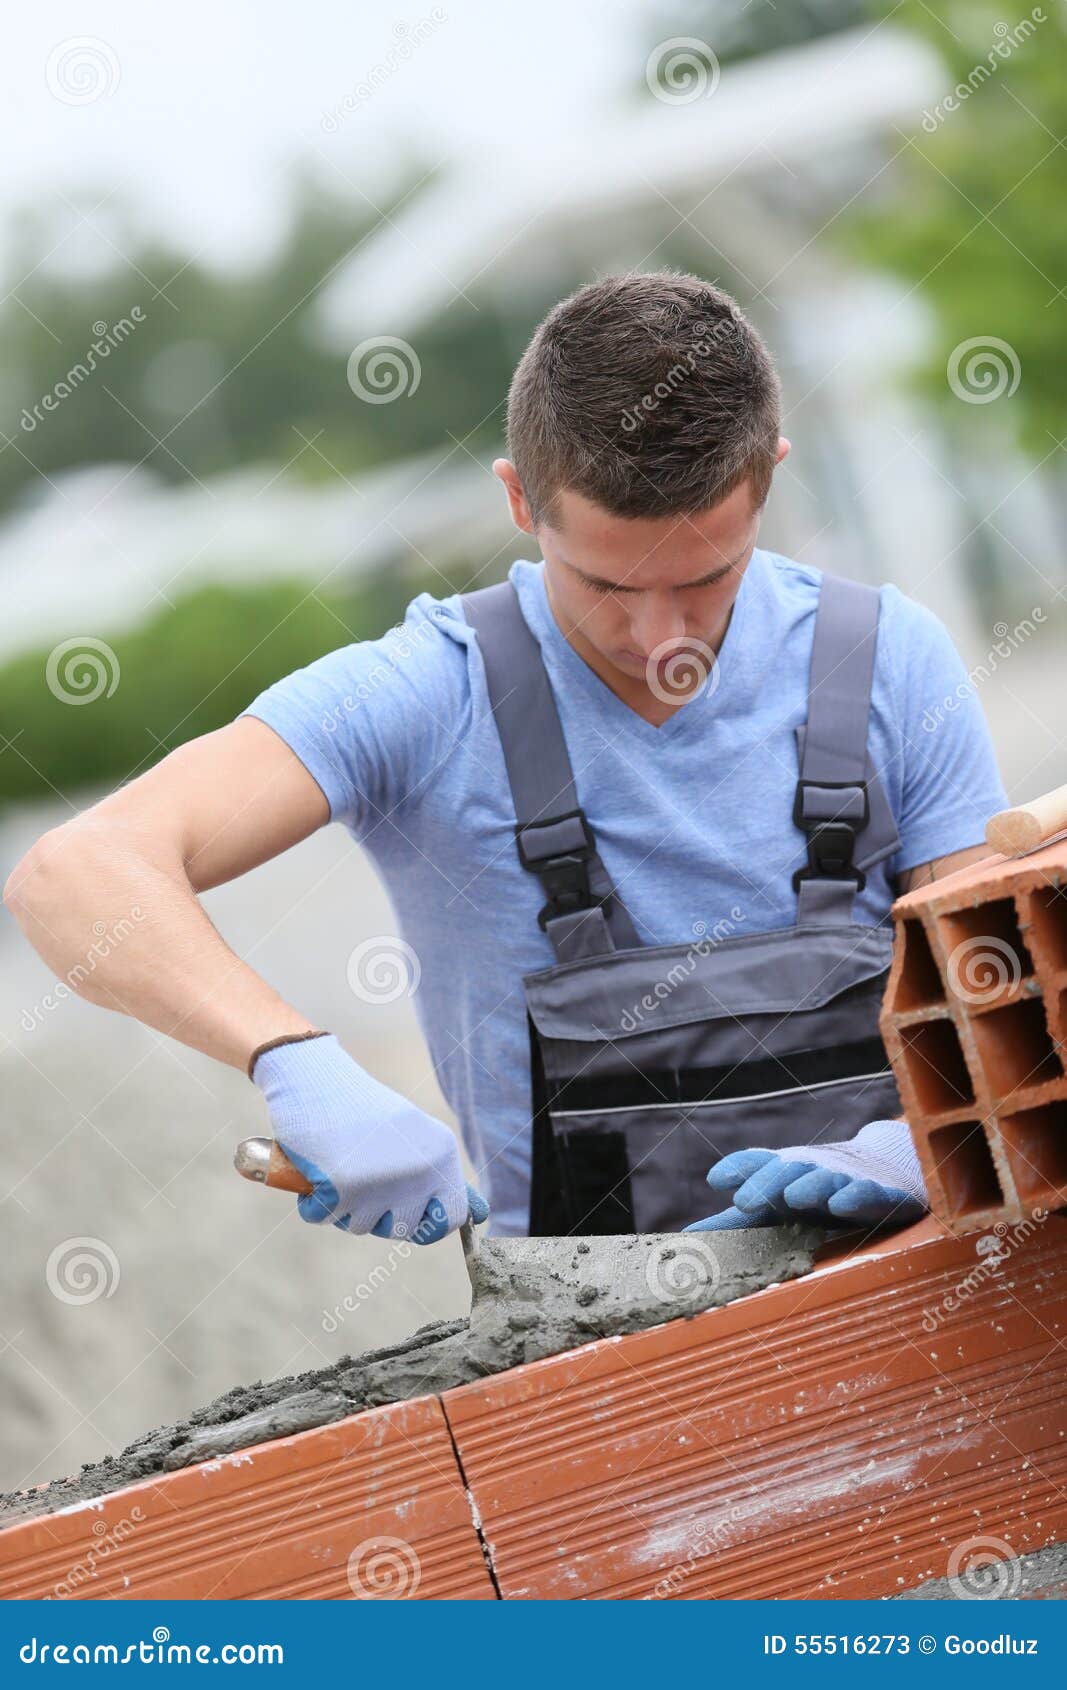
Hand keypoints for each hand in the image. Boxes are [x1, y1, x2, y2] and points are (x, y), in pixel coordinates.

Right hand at [252, 1033, 488, 1243]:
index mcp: (442, 1155)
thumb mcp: (415, 1136)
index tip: (406, 1212)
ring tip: (338, 1166)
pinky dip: (312, 1202)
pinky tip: (315, 1170)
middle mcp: (421, 1171)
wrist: (315, 1080)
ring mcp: (383, 1183)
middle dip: (380, 1216)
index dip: (428, 1222)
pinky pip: (321, 1216)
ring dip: (343, 1207)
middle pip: (403, 1229)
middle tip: (362, 1179)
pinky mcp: (343, 1189)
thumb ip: (442, 1176)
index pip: (453, 1216)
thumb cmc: (361, 1110)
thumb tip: (481, 1216)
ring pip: (360, 1227)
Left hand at [684, 1119, 926, 1232]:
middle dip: (767, 1182)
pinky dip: (856, 1196)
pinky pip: (870, 1195)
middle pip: (789, 1170)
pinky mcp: (883, 1197)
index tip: (715, 1178)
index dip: (740, 1168)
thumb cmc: (818, 1192)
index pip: (759, 1164)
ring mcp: (849, 1182)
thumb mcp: (776, 1208)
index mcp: (785, 1175)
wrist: (888, 1170)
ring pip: (828, 1178)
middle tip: (744, 1200)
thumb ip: (736, 1225)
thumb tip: (686, 1239)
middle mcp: (813, 1173)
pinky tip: (842, 1202)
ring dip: (809, 1184)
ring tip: (792, 1195)